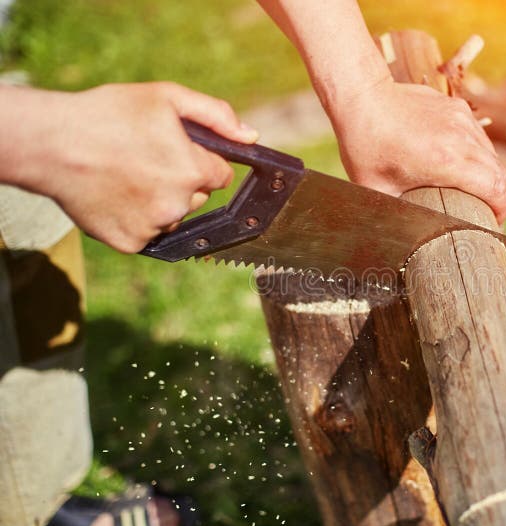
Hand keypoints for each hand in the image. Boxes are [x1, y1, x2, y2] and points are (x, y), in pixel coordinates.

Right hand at [9, 82, 257, 252]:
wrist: (51, 145)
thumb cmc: (108, 114)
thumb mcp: (166, 98)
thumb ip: (215, 116)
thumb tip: (251, 137)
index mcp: (193, 171)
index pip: (220, 176)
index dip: (202, 162)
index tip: (180, 153)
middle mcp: (178, 204)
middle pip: (197, 197)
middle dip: (182, 181)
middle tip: (146, 160)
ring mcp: (154, 227)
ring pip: (173, 216)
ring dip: (159, 201)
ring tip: (126, 175)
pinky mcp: (131, 243)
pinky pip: (147, 233)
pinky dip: (135, 218)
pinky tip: (115, 195)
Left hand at [328, 77, 505, 221]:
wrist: (363, 98)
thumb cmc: (366, 146)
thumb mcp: (378, 191)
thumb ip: (397, 213)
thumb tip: (404, 237)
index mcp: (445, 162)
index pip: (494, 188)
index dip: (500, 209)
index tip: (493, 222)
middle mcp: (461, 139)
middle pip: (498, 173)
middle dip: (497, 196)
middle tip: (485, 212)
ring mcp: (461, 120)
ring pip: (491, 154)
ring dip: (488, 174)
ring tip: (475, 191)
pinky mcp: (457, 109)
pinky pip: (478, 138)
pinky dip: (477, 155)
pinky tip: (462, 164)